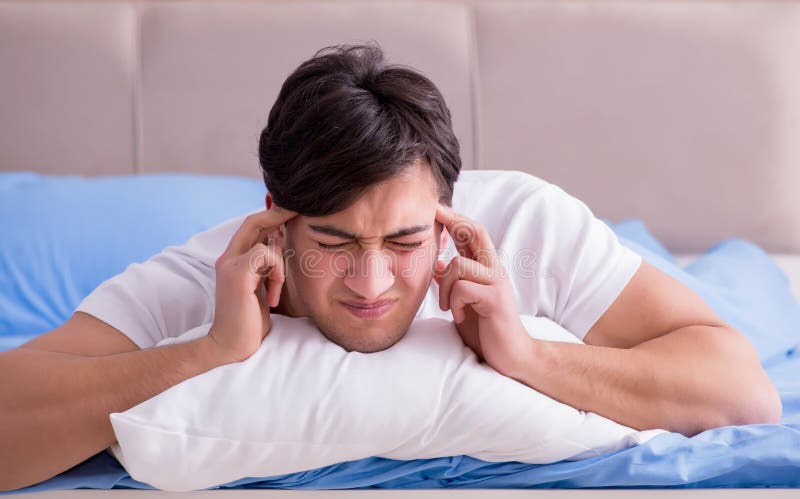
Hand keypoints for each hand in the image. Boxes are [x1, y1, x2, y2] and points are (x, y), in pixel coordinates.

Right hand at [207, 207, 297, 363]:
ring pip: (265, 243)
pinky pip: (265, 254)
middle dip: (278, 214)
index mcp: (233, 260)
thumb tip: (281, 245)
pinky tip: (273, 296)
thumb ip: (266, 267)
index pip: (251, 227)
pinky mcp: (237, 274)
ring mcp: (229, 264)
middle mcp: (227, 258)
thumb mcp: (261, 288)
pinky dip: (276, 273)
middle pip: (253, 221)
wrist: (232, 346)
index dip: (270, 215)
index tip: (290, 210)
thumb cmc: (249, 321)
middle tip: (297, 209)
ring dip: (279, 266)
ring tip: (275, 291)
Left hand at [433, 205, 531, 376]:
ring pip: (458, 265)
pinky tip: (458, 316)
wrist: (512, 358)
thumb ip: (453, 283)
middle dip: (453, 220)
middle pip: (477, 231)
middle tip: (435, 213)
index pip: (473, 234)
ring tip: (447, 306)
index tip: (436, 208)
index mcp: (487, 269)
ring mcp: (497, 283)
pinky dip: (453, 303)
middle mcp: (495, 270)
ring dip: (444, 286)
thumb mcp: (464, 303)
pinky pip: (462, 288)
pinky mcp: (495, 299)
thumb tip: (435, 264)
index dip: (456, 219)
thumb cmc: (486, 330)